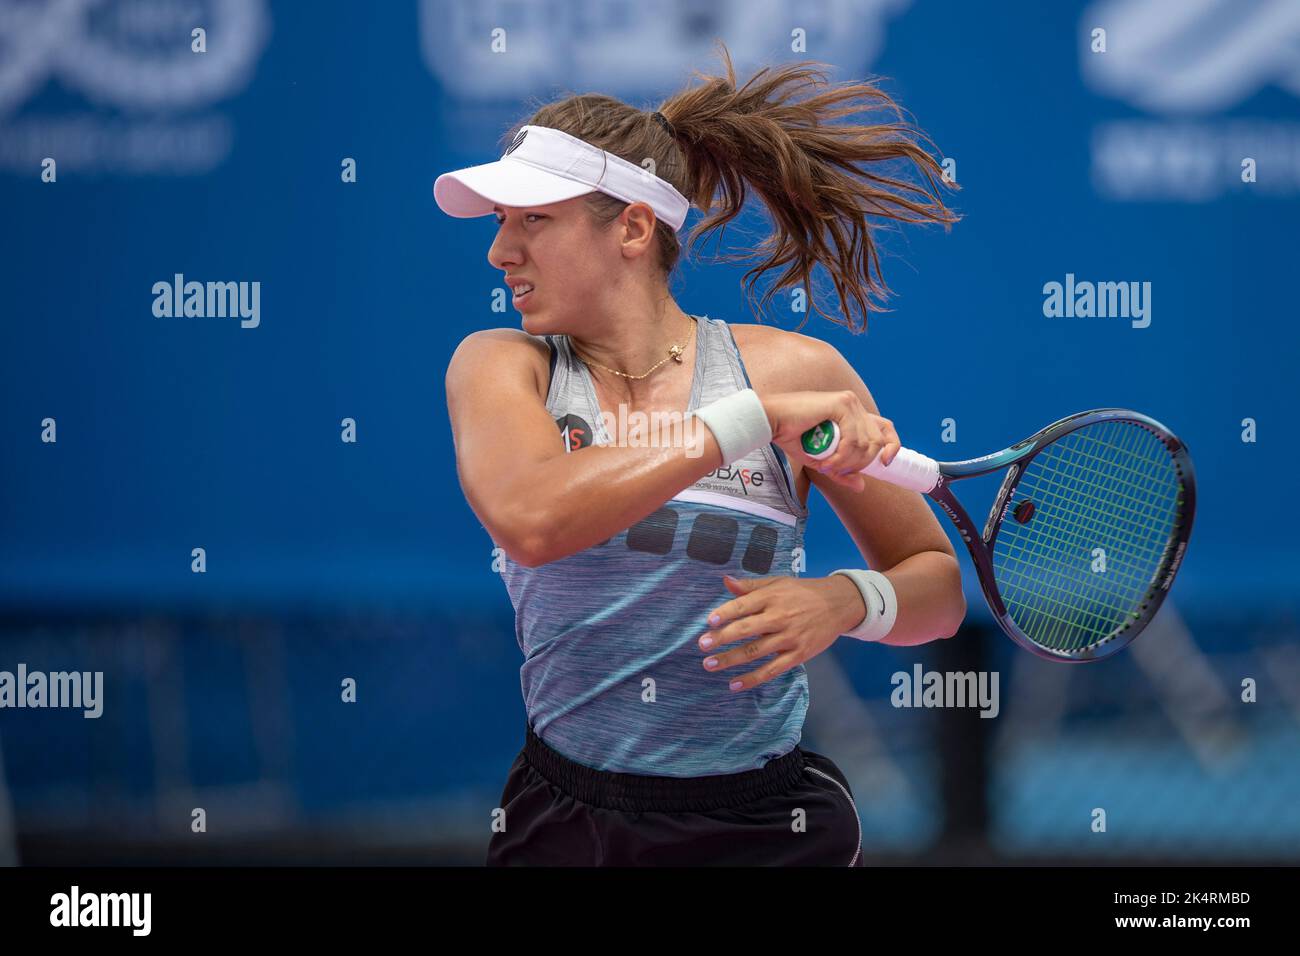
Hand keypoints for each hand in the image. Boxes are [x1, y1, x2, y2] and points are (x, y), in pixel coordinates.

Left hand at [697, 573, 869, 691]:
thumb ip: (750, 586)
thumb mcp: (778, 583)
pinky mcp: (798, 654)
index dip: (725, 613)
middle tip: (702, 645)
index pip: (744, 605)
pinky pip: (772, 670)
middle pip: (747, 629)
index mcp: (772, 597)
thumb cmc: (802, 592)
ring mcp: (789, 637)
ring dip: (731, 660)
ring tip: (710, 665)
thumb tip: (725, 581)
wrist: (839, 604)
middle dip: (722, 638)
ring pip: (756, 652)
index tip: (709, 622)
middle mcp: (779, 617)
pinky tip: (734, 684)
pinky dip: (752, 679)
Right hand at [761, 390, 900, 490]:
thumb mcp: (821, 459)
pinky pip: (852, 440)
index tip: (885, 463)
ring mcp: (849, 403)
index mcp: (853, 413)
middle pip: (876, 441)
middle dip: (859, 463)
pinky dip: (841, 457)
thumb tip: (862, 486)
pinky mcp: (841, 404)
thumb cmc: (791, 435)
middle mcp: (854, 405)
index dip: (892, 446)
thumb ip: (842, 471)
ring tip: (826, 466)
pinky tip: (825, 462)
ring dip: (846, 463)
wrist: (771, 420)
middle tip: (836, 471)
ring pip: (865, 443)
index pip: (885, 428)